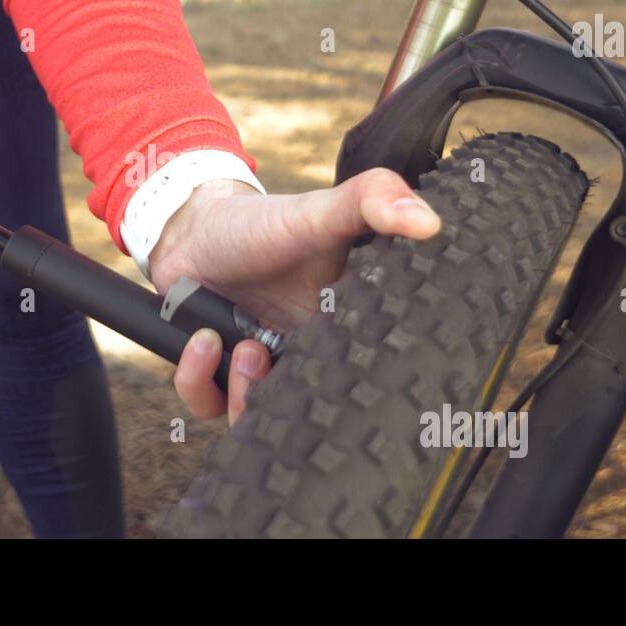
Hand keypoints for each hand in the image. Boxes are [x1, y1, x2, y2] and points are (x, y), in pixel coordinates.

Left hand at [151, 170, 440, 424]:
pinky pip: (207, 405)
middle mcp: (305, 362)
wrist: (196, 226)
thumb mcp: (323, 210)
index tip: (351, 373)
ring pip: (261, 423)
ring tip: (246, 350)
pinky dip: (199, 379)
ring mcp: (259, 375)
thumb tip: (430, 223)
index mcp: (344, 334)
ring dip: (249, 395)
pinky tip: (205, 341)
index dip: (366, 390)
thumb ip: (373, 203)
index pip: (371, 380)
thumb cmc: (265, 224)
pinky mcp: (215, 378)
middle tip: (287, 361)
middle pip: (317, 417)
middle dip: (302, 409)